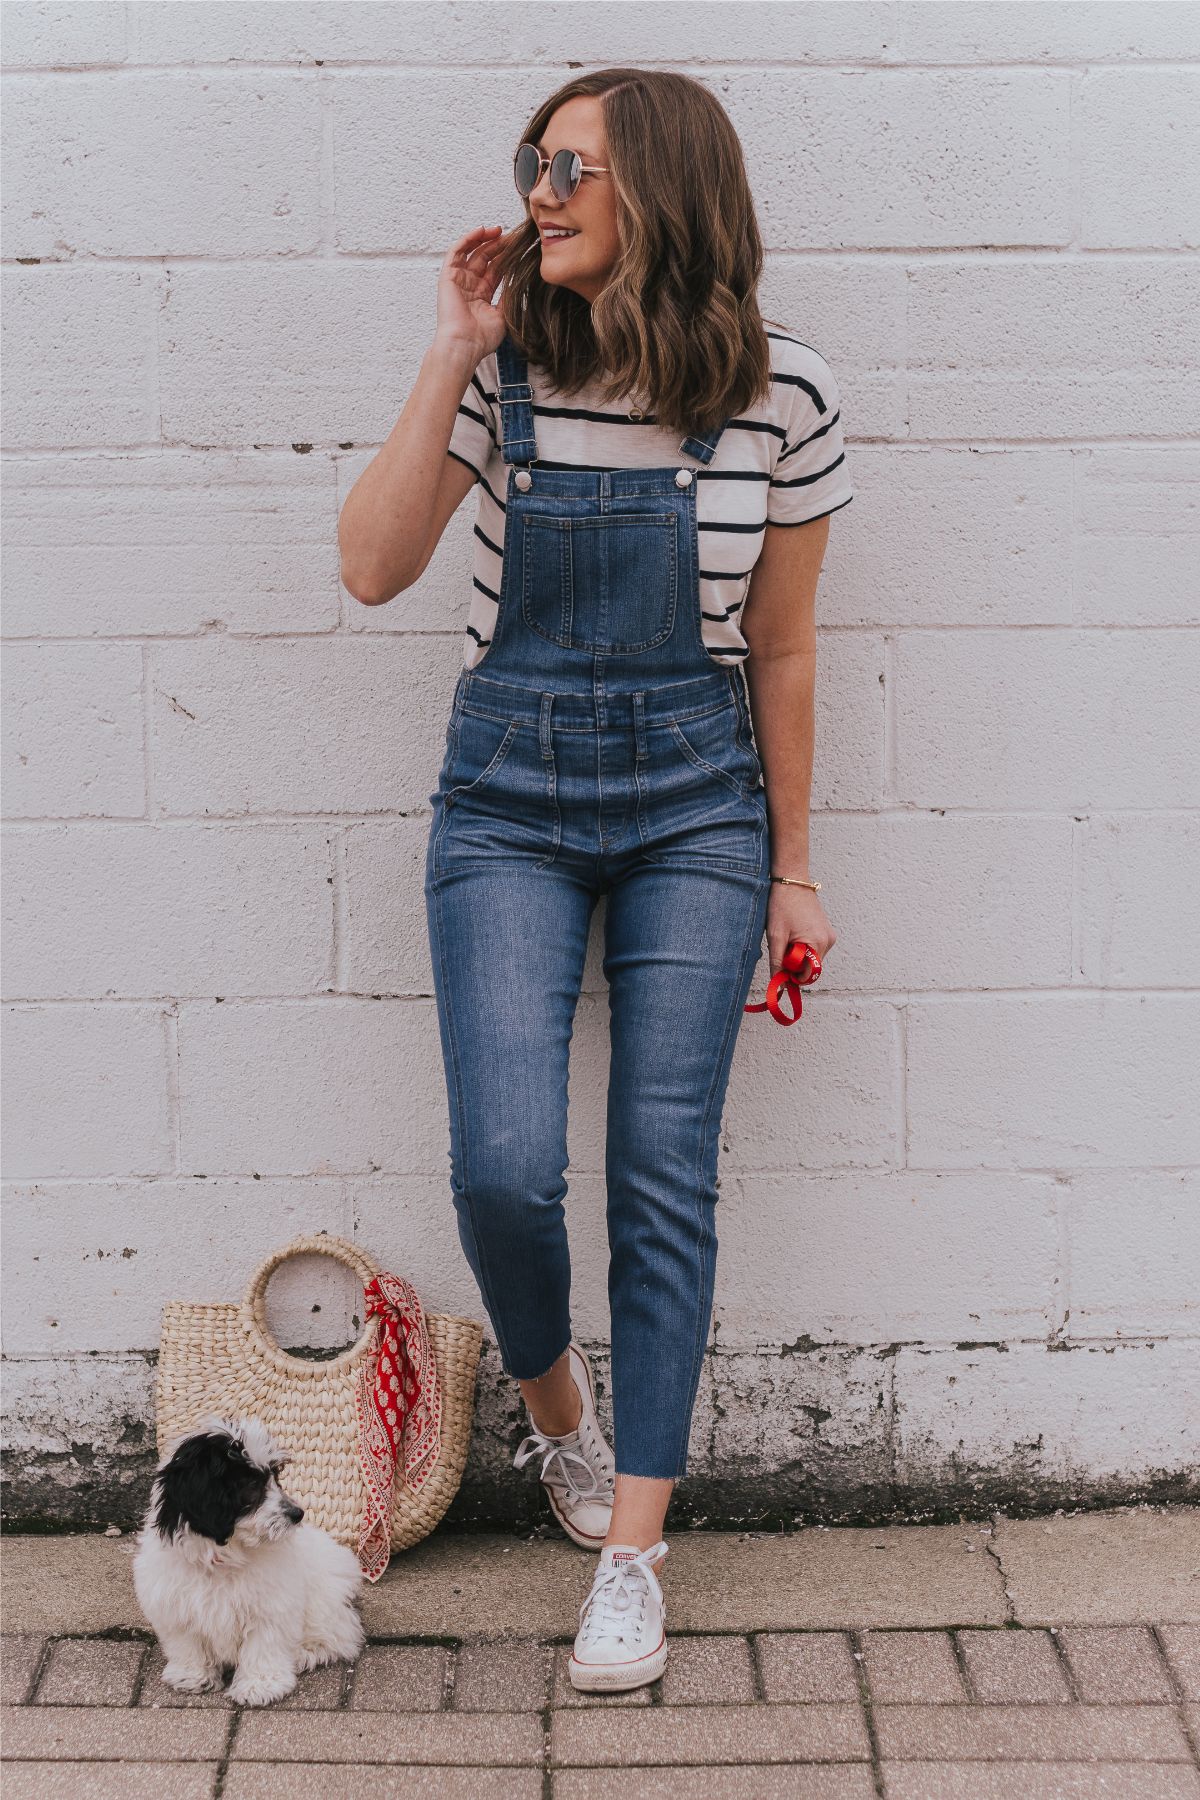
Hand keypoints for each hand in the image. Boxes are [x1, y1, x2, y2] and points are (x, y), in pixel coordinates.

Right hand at [435, 225, 512, 360]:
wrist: (464, 344)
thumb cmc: (481, 338)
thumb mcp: (502, 315)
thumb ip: (508, 297)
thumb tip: (518, 282)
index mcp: (482, 295)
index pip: (495, 270)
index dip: (506, 257)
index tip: (519, 248)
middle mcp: (469, 286)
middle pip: (485, 258)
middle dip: (498, 245)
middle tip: (512, 236)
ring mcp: (458, 280)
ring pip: (471, 252)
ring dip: (484, 239)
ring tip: (498, 230)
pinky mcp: (448, 276)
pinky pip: (456, 252)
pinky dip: (467, 239)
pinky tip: (481, 231)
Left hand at [766, 884, 835, 986]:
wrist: (791, 881)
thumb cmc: (783, 905)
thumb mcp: (776, 936)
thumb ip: (777, 963)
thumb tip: (777, 986)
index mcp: (818, 943)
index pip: (808, 975)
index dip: (792, 976)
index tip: (780, 968)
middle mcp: (828, 941)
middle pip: (810, 968)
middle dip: (794, 964)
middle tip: (781, 948)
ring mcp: (829, 935)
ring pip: (812, 958)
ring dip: (798, 955)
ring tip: (787, 937)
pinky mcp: (826, 931)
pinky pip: (814, 948)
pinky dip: (803, 947)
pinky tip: (794, 933)